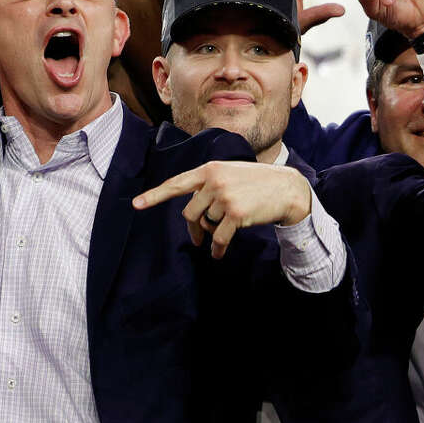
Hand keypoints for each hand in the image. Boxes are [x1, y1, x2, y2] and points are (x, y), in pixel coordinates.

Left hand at [132, 160, 312, 258]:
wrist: (286, 188)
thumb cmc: (256, 183)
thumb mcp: (229, 173)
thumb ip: (209, 186)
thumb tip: (195, 218)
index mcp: (209, 169)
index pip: (176, 184)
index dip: (155, 195)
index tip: (136, 205)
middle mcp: (214, 181)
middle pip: (190, 212)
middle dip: (194, 227)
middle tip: (197, 237)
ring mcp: (224, 197)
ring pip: (206, 224)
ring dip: (212, 232)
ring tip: (225, 229)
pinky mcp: (235, 214)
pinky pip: (218, 238)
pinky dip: (218, 248)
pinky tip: (219, 254)